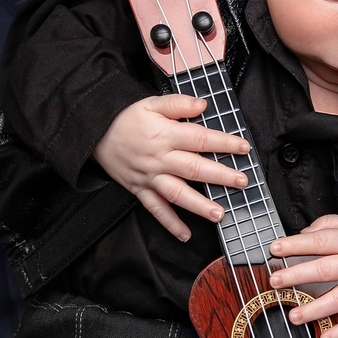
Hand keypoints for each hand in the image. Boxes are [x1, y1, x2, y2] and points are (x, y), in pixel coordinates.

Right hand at [91, 94, 250, 240]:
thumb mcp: (150, 103)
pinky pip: (156, 209)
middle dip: (220, 176)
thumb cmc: (125, 118)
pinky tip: (185, 234)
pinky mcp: (140, 190)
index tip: (243, 148)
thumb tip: (202, 105)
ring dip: (198, 205)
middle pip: (194, 168)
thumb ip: (177, 104)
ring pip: (177, 193)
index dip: (224, 143)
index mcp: (165, 135)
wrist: (94, 133)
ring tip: (219, 214)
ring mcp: (150, 177)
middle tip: (241, 182)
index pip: (200, 139)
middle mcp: (160, 158)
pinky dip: (170, 223)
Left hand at [267, 215, 337, 337]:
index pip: (319, 241)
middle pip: (324, 270)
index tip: (274, 249)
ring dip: (315, 309)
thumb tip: (303, 234)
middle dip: (297, 276)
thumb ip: (326, 226)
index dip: (295, 245)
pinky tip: (325, 337)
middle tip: (275, 281)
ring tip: (294, 315)